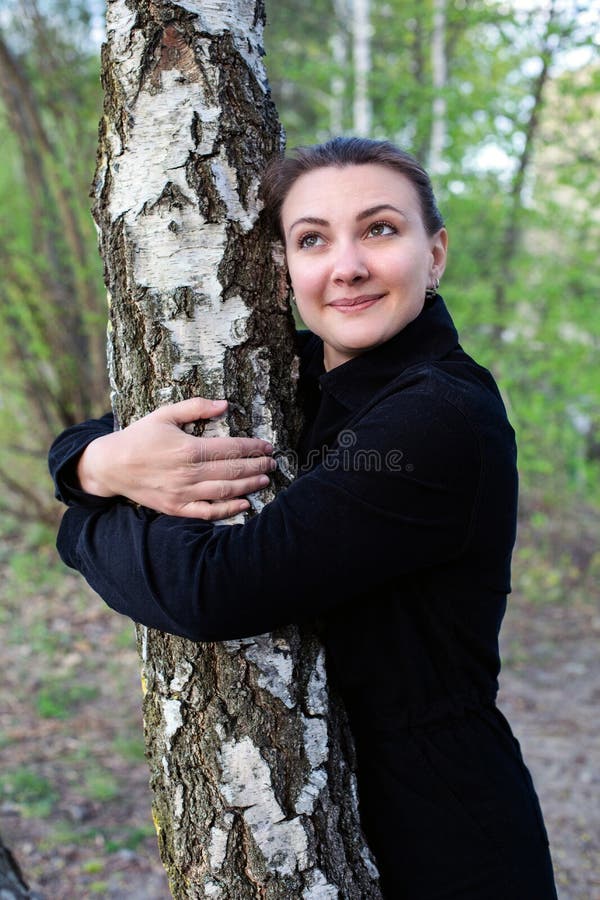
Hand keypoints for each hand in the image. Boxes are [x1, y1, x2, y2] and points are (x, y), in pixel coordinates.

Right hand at [76, 398, 276, 519]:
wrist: (110, 465)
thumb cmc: (139, 437)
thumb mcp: (165, 414)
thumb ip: (196, 407)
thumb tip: (225, 404)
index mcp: (188, 448)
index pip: (231, 448)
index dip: (253, 447)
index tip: (267, 446)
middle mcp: (189, 473)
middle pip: (233, 470)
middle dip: (257, 466)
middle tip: (272, 462)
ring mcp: (183, 493)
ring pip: (225, 491)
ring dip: (249, 485)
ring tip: (265, 479)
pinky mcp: (176, 508)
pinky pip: (207, 512)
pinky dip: (228, 509)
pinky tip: (244, 504)